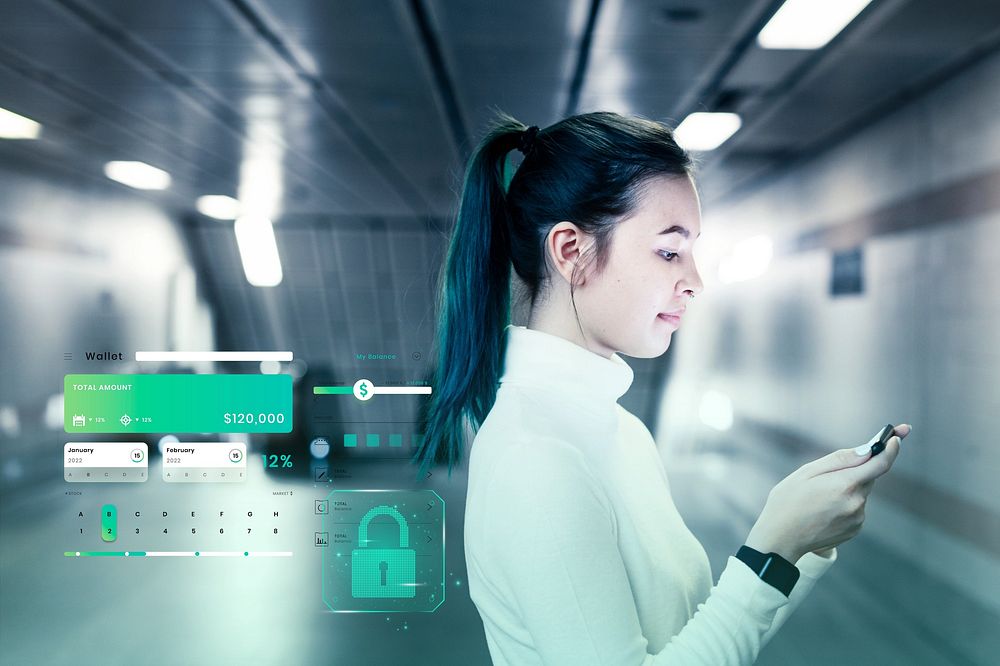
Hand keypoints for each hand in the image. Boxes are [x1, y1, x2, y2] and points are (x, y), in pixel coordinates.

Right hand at [746, 423, 910, 562]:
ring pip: (861, 492)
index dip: (891, 448)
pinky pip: (856, 508)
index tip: (897, 436)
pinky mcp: (855, 529)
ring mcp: (857, 518)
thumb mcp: (805, 473)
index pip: (880, 463)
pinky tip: (824, 509)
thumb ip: (838, 460)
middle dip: (857, 469)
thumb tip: (867, 450)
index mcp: (844, 485)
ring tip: (819, 497)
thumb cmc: (787, 501)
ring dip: (848, 487)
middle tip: (831, 473)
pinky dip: (845, 503)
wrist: (780, 539)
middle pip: (868, 476)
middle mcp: (856, 503)